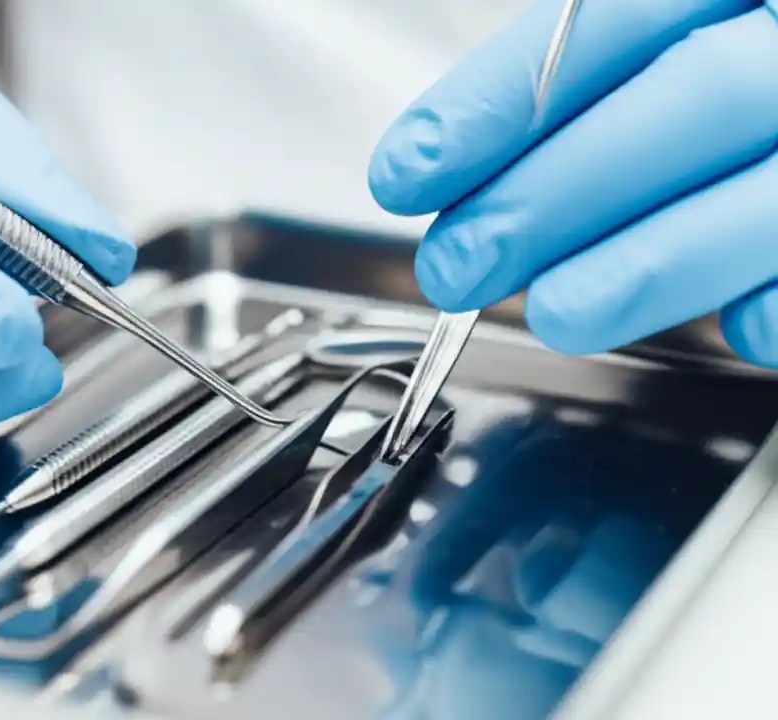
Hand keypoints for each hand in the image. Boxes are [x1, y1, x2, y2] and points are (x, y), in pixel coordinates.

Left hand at [369, 0, 777, 367]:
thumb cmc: (739, 55)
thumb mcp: (674, 31)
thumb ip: (588, 78)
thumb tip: (454, 163)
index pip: (602, 27)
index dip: (498, 102)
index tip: (409, 171)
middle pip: (684, 101)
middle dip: (552, 194)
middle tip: (458, 263)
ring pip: (762, 197)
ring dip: (645, 265)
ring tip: (555, 310)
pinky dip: (777, 299)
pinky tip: (729, 328)